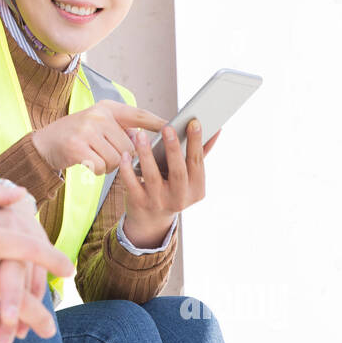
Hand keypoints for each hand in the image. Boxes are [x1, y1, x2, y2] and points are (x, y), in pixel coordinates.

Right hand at [31, 100, 166, 175]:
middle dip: (122, 156)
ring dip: (109, 165)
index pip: (138, 114)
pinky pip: (102, 166)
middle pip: (129, 146)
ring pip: (117, 159)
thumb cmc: (77, 136)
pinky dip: (98, 170)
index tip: (173, 128)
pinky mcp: (77, 147)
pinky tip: (87, 162)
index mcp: (107, 108)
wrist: (44, 144)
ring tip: (95, 157)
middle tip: (106, 154)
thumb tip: (145, 140)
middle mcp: (98, 115)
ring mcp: (87, 130)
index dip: (157, 123)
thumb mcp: (98, 123)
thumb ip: (120, 128)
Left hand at [119, 120, 220, 245]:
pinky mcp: (139, 203)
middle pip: (178, 171)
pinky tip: (125, 154)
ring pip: (152, 176)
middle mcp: (179, 198)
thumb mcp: (189, 176)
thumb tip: (217, 129)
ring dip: (146, 154)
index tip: (194, 122)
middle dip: (173, 149)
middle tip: (168, 127)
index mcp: (196, 189)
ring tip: (141, 135)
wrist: (151, 220)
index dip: (196, 142)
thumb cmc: (173, 188)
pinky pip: (132, 184)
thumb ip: (201, 154)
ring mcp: (158, 202)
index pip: (197, 163)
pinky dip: (128, 169)